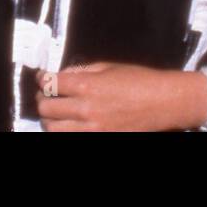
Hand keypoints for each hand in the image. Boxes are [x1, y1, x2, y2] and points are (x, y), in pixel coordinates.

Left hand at [32, 61, 206, 131]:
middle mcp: (86, 109)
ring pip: (53, 128)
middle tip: (45, 95)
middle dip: (41, 99)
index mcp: (87, 86)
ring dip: (49, 119)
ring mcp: (93, 129)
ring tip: (53, 113)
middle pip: (46, 107)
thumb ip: (82, 70)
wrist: (165, 103)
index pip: (50, 83)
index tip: (42, 78)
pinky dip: (64, 131)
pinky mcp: (101, 139)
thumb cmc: (140, 81)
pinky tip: (67, 125)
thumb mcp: (108, 67)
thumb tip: (63, 74)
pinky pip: (72, 138)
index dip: (42, 79)